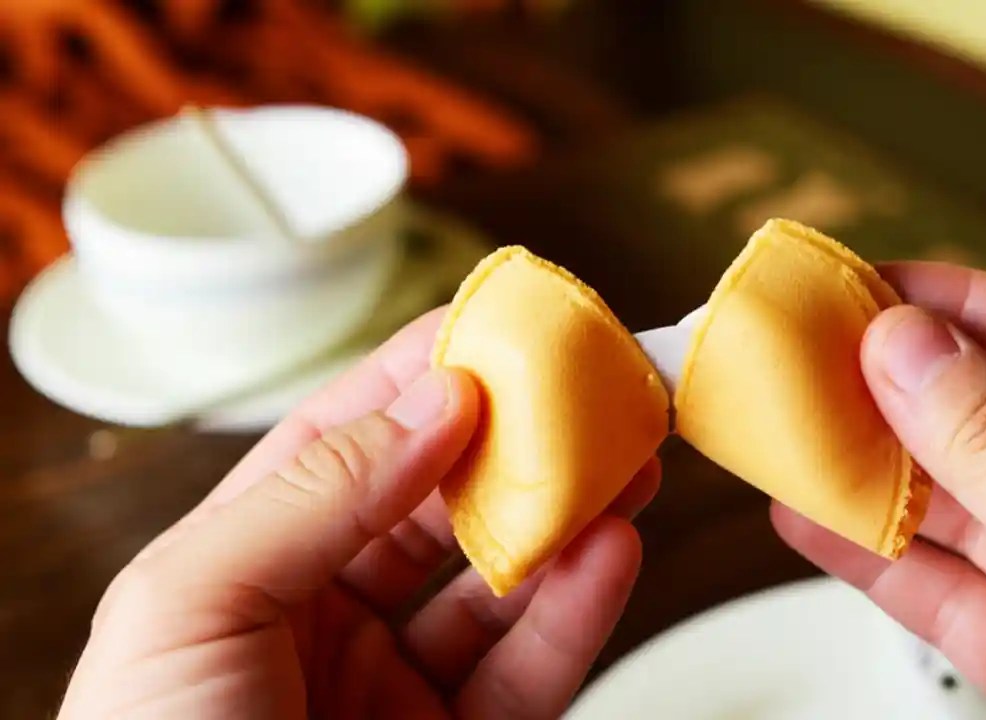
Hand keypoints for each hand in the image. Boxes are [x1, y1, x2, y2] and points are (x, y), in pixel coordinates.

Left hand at [60, 307, 659, 719]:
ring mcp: (396, 688)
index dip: (420, 379)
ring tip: (625, 460)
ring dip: (566, 516)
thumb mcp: (190, 607)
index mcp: (245, 568)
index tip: (494, 326)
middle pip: (438, 505)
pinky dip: (581, 607)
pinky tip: (613, 550)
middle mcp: (324, 618)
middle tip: (588, 389)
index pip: (344, 443)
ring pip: (499, 582)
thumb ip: (312, 496)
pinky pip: (532, 670)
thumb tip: (432, 403)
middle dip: (516, 442)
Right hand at [774, 263, 985, 718]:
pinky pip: (948, 586)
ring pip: (966, 501)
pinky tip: (810, 518)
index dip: (965, 302)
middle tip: (807, 355)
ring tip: (786, 429)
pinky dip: (873, 556)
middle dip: (903, 385)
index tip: (867, 287)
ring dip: (870, 468)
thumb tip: (910, 347)